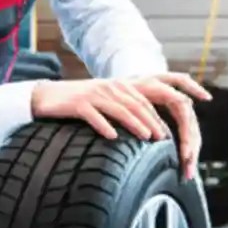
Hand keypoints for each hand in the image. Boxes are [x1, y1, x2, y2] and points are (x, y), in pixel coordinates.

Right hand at [31, 73, 211, 179]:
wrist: (48, 98)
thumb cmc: (81, 105)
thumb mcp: (106, 103)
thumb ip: (127, 109)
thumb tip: (151, 127)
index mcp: (121, 87)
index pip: (149, 99)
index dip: (163, 111)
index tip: (179, 125)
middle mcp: (111, 88)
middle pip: (138, 104)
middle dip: (154, 121)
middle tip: (165, 140)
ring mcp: (95, 95)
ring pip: (120, 109)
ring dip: (135, 123)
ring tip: (147, 138)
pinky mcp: (78, 104)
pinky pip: (94, 115)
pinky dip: (104, 126)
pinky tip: (112, 137)